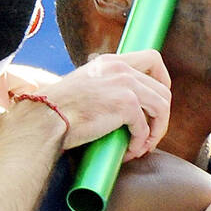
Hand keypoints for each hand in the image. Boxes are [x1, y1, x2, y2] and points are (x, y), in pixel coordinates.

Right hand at [42, 50, 170, 158]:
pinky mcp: (126, 104)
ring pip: (162, 108)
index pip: (152, 59)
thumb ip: (104, 87)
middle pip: (163, 89)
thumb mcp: (84, 86)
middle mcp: (121, 68)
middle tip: (149, 135)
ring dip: (156, 131)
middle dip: (161, 116)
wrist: (46, 117)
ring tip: (142, 146)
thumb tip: (119, 107)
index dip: (163, 80)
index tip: (157, 101)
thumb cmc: (58, 109)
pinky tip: (127, 152)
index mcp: (111, 61)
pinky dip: (139, 144)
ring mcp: (125, 85)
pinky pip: (145, 128)